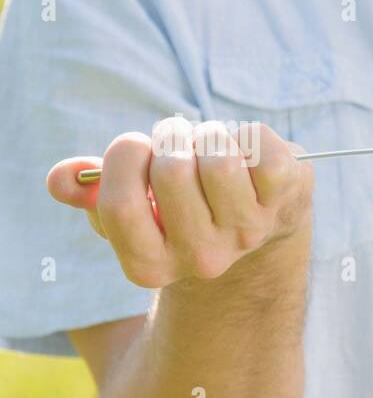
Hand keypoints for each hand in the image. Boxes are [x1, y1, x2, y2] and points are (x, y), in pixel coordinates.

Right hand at [47, 117, 312, 286]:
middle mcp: (202, 259)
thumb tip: (62, 179)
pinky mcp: (284, 203)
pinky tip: (248, 150)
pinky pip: (262, 149)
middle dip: (169, 138)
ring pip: (218, 159)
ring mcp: (248, 233)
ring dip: (209, 134)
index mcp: (151, 264)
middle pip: (171, 172)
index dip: (123, 158)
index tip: (137, 148)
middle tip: (179, 145)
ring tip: (212, 147)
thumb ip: (88, 190)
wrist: (259, 219)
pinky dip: (251, 132)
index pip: (119, 205)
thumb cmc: (184, 202)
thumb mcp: (131, 202)